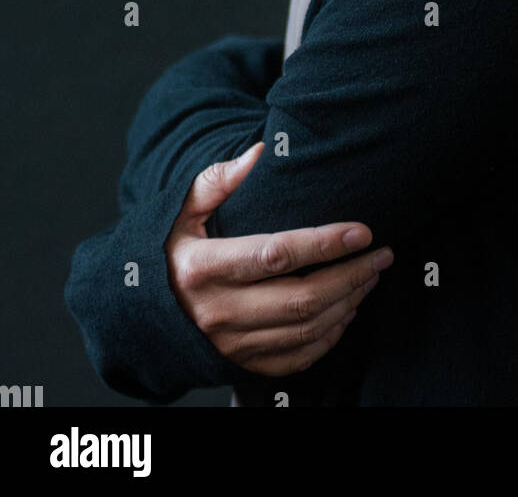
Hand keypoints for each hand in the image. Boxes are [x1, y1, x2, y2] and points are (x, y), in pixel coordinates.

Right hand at [165, 141, 393, 375]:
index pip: (275, 255)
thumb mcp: (179, 211)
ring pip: (305, 330)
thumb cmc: (167, 251)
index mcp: (204, 267)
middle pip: (301, 299)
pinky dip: (329, 338)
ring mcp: (231, 344)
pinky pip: (296, 359)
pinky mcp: (241, 365)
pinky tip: (347, 310)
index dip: (323, 243)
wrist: (135, 312)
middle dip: (351, 276)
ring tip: (371, 276)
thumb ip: (218, 180)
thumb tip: (259, 151)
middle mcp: (219, 311)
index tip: (362, 230)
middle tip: (382, 254)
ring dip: (348, 303)